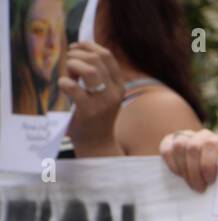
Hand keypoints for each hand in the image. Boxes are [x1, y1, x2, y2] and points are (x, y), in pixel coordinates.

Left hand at [59, 42, 125, 156]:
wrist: (98, 143)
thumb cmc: (96, 115)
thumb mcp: (104, 93)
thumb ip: (98, 74)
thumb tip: (81, 48)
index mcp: (119, 85)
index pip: (107, 55)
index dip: (88, 45)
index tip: (75, 47)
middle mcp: (114, 92)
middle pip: (96, 59)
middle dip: (76, 56)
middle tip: (69, 66)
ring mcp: (103, 102)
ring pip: (88, 70)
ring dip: (72, 66)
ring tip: (69, 75)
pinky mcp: (88, 111)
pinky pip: (72, 87)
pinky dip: (64, 82)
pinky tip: (64, 86)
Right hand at [160, 129, 217, 191]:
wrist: (204, 168)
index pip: (211, 145)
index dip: (208, 164)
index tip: (210, 181)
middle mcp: (204, 136)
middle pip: (193, 148)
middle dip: (195, 171)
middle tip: (199, 188)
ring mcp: (187, 136)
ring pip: (179, 147)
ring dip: (184, 169)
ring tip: (190, 184)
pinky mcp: (171, 140)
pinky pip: (167, 149)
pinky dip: (172, 164)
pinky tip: (179, 174)